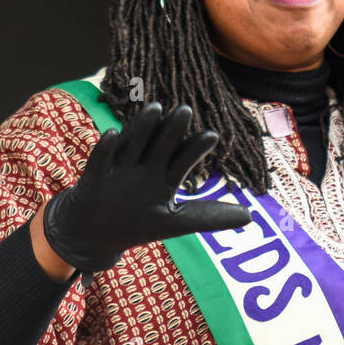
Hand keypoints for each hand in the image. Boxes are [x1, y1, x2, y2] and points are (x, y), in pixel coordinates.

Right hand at [43, 102, 250, 274]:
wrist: (95, 237)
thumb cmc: (138, 225)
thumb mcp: (176, 222)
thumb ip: (210, 217)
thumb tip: (250, 216)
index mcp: (163, 177)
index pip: (182, 159)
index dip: (195, 148)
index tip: (212, 135)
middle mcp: (142, 168)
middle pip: (159, 146)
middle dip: (171, 130)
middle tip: (186, 110)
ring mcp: (118, 171)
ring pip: (132, 145)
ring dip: (142, 128)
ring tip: (156, 107)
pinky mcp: (93, 180)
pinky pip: (99, 162)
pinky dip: (106, 150)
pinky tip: (113, 133)